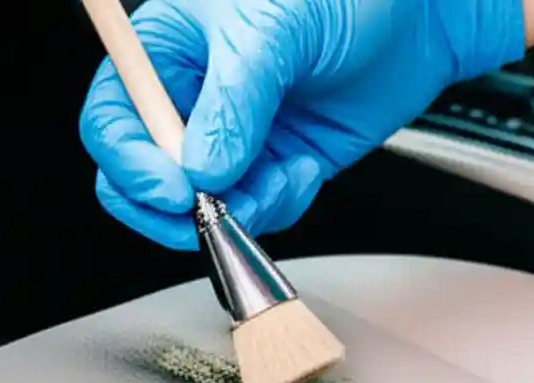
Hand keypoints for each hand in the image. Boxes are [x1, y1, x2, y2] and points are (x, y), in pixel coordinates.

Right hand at [78, 0, 524, 247]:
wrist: (419, 17)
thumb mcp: (275, 31)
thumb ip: (234, 103)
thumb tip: (204, 170)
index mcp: (167, 51)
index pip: (114, 120)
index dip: (131, 164)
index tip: (173, 190)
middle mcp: (194, 98)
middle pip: (145, 176)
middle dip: (176, 207)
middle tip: (212, 213)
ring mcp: (236, 136)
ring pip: (206, 204)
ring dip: (242, 209)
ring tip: (282, 179)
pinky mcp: (277, 163)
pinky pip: (260, 207)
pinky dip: (281, 203)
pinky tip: (307, 169)